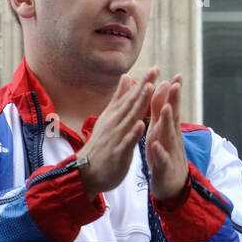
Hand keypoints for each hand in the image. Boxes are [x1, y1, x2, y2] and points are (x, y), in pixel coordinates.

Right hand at [77, 68, 158, 197]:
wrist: (86, 173)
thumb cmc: (101, 145)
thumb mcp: (109, 119)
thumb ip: (118, 99)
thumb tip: (126, 77)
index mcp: (115, 116)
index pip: (131, 96)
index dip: (143, 82)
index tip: (155, 68)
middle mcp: (115, 123)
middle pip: (131, 102)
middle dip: (143, 86)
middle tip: (154, 71)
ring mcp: (116, 137)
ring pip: (129, 118)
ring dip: (139, 103)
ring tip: (149, 89)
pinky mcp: (117, 153)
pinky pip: (126, 142)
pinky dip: (132, 133)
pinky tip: (140, 124)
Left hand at [146, 74, 189, 202]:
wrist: (172, 185)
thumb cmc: (164, 154)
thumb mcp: (161, 131)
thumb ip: (161, 112)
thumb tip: (163, 91)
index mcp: (168, 129)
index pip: (172, 107)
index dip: (174, 92)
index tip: (177, 75)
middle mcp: (171, 138)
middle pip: (174, 118)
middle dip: (174, 101)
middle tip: (175, 85)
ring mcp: (169, 152)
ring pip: (169, 136)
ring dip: (168, 122)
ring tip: (167, 109)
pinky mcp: (164, 167)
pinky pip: (161, 159)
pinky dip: (159, 152)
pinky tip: (156, 146)